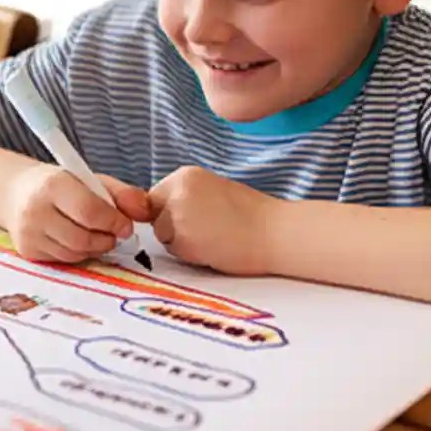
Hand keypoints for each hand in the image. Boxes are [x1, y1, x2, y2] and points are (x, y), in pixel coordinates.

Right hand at [4, 164, 152, 262]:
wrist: (15, 192)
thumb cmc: (59, 184)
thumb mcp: (90, 179)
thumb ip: (121, 194)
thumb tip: (144, 212)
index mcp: (53, 185)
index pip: (89, 212)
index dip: (113, 222)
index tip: (125, 225)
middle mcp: (36, 210)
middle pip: (82, 238)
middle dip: (105, 239)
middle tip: (113, 233)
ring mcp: (29, 234)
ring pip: (74, 253)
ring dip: (94, 248)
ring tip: (96, 235)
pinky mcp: (27, 251)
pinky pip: (63, 260)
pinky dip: (77, 253)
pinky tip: (77, 239)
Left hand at [148, 166, 281, 274]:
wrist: (275, 232)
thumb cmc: (251, 216)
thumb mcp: (213, 191)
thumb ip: (186, 197)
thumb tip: (160, 211)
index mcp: (185, 175)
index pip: (157, 197)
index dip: (172, 213)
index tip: (197, 218)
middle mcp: (177, 190)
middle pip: (155, 215)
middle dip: (171, 226)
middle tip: (206, 230)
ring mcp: (178, 213)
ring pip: (163, 235)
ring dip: (180, 242)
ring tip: (212, 239)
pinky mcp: (183, 237)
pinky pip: (175, 251)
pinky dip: (189, 254)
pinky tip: (214, 248)